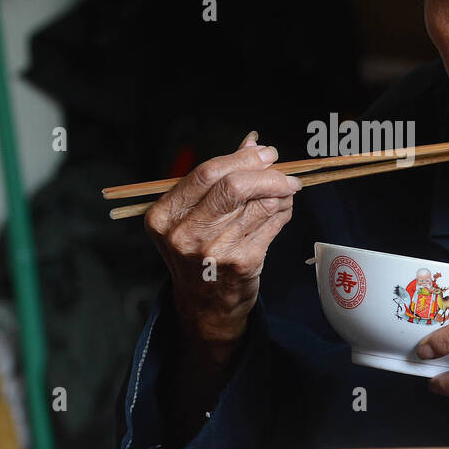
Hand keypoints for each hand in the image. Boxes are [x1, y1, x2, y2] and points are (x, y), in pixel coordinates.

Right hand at [145, 132, 300, 361]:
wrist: (206, 306)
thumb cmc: (200, 253)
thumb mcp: (194, 215)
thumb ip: (221, 177)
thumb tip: (252, 141)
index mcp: (164, 216)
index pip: (207, 173)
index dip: (242, 158)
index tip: (265, 153)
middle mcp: (184, 234)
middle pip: (234, 186)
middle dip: (265, 172)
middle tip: (281, 170)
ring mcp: (213, 252)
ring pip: (260, 203)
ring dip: (280, 192)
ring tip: (285, 190)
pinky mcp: (241, 264)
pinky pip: (272, 224)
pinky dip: (283, 211)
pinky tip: (282, 209)